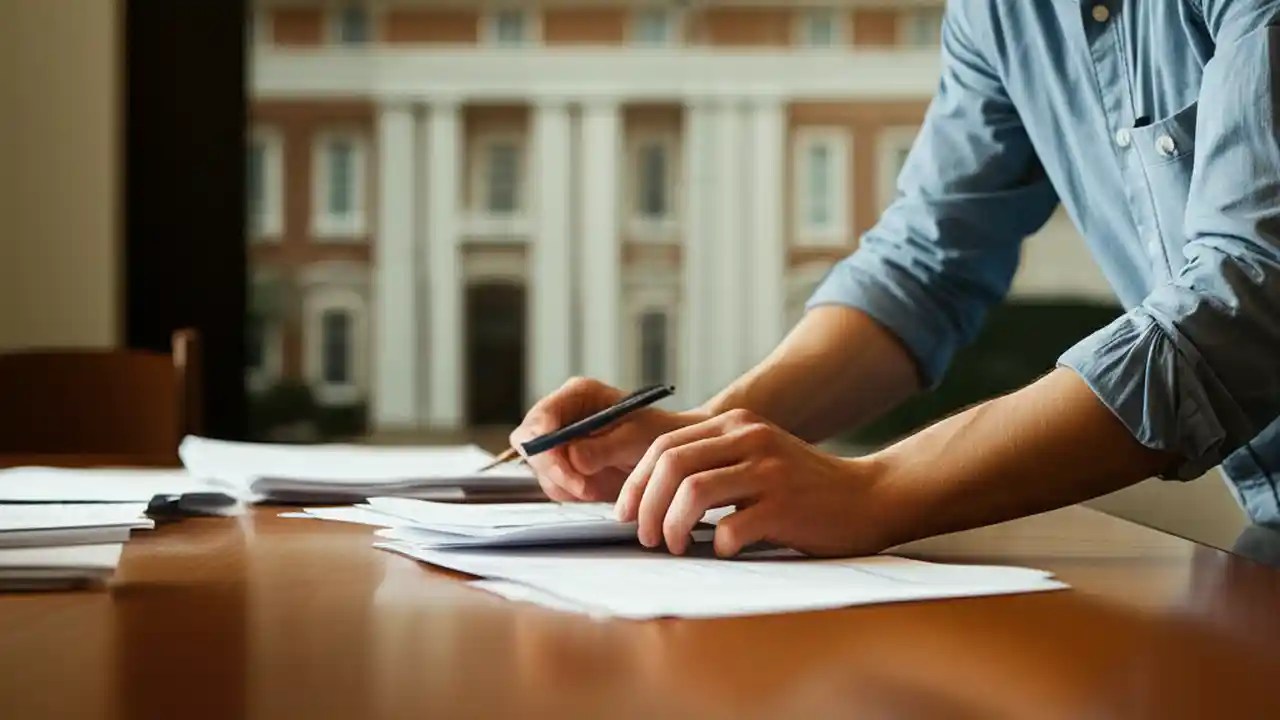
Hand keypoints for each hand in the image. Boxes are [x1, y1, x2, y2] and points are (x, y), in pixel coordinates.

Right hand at [512, 377, 707, 501]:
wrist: (668, 456)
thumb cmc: (658, 434)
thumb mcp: (635, 437)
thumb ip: (603, 447)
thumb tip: (572, 458)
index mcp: (578, 395)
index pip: (541, 416)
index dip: (543, 441)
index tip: (563, 463)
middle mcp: (562, 415)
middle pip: (530, 444)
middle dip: (555, 469)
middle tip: (584, 487)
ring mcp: (560, 442)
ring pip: (541, 470)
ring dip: (568, 484)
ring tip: (602, 484)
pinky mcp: (563, 465)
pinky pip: (555, 485)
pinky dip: (573, 493)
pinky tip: (598, 487)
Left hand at [614, 409, 900, 557]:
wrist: (868, 496)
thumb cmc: (803, 488)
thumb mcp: (756, 457)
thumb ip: (713, 463)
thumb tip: (648, 498)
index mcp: (736, 425)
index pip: (665, 445)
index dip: (636, 482)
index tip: (625, 512)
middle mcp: (750, 439)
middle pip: (671, 464)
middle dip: (646, 506)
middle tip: (643, 536)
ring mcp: (769, 470)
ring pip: (693, 491)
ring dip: (671, 526)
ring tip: (674, 546)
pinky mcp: (786, 505)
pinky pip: (732, 527)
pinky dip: (717, 544)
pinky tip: (723, 550)